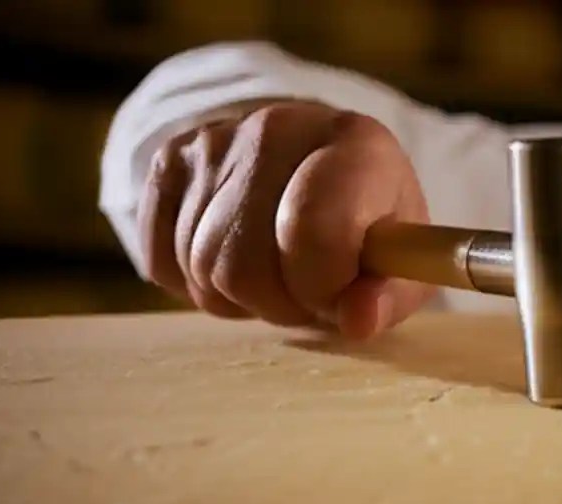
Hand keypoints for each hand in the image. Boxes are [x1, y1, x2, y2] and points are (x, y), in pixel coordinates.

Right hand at [137, 100, 434, 338]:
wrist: (317, 168)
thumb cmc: (367, 227)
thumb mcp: (400, 263)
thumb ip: (389, 296)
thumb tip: (359, 320)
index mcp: (356, 144)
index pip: (313, 229)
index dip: (321, 286)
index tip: (337, 295)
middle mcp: (280, 127)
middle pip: (243, 263)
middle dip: (278, 302)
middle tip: (307, 293)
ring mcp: (216, 139)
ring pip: (200, 266)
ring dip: (238, 298)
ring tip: (277, 275)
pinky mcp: (168, 160)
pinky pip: (161, 260)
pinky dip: (195, 284)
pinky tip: (236, 262)